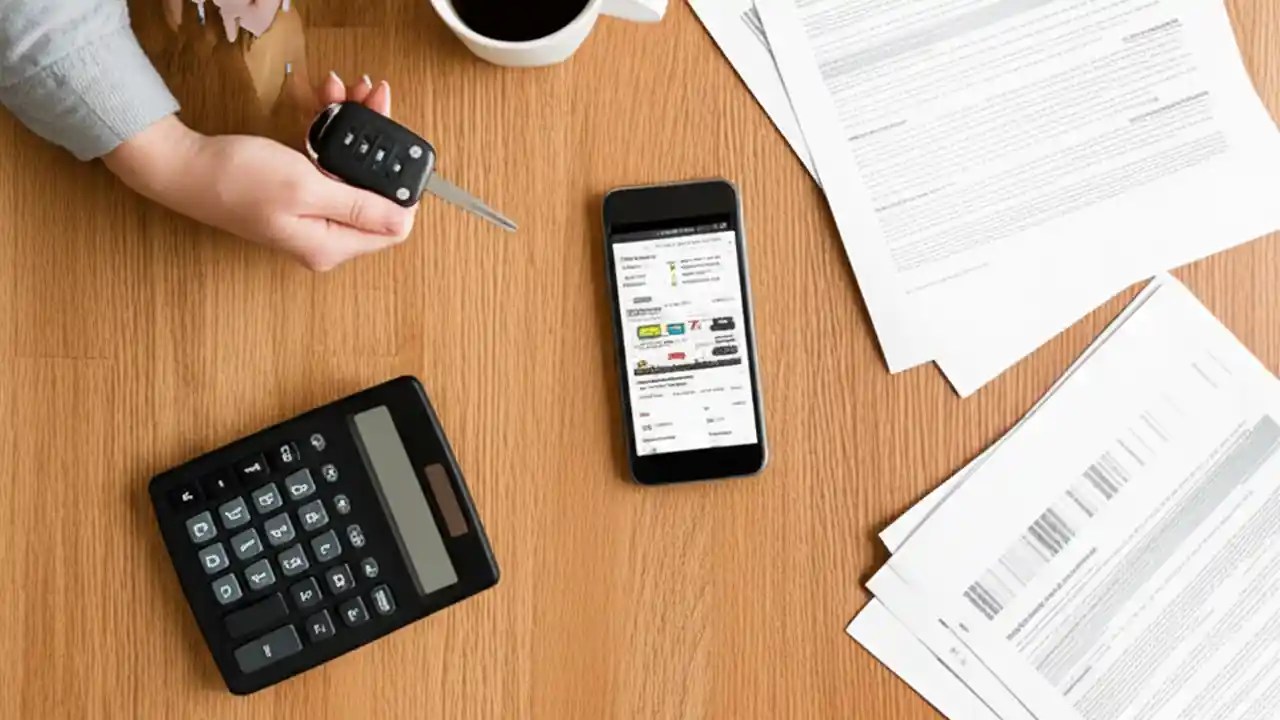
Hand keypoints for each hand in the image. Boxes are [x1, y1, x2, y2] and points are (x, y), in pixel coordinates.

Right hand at [106, 75, 413, 271]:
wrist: (183, 166)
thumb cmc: (236, 180)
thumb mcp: (307, 190)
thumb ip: (360, 205)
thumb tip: (405, 221)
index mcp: (331, 245)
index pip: (393, 225)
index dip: (402, 186)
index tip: (399, 145)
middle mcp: (325, 236)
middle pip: (374, 190)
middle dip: (377, 142)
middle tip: (374, 98)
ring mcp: (311, 215)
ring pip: (352, 169)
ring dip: (354, 128)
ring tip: (347, 89)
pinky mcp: (298, 194)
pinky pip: (328, 162)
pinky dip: (330, 132)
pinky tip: (325, 101)